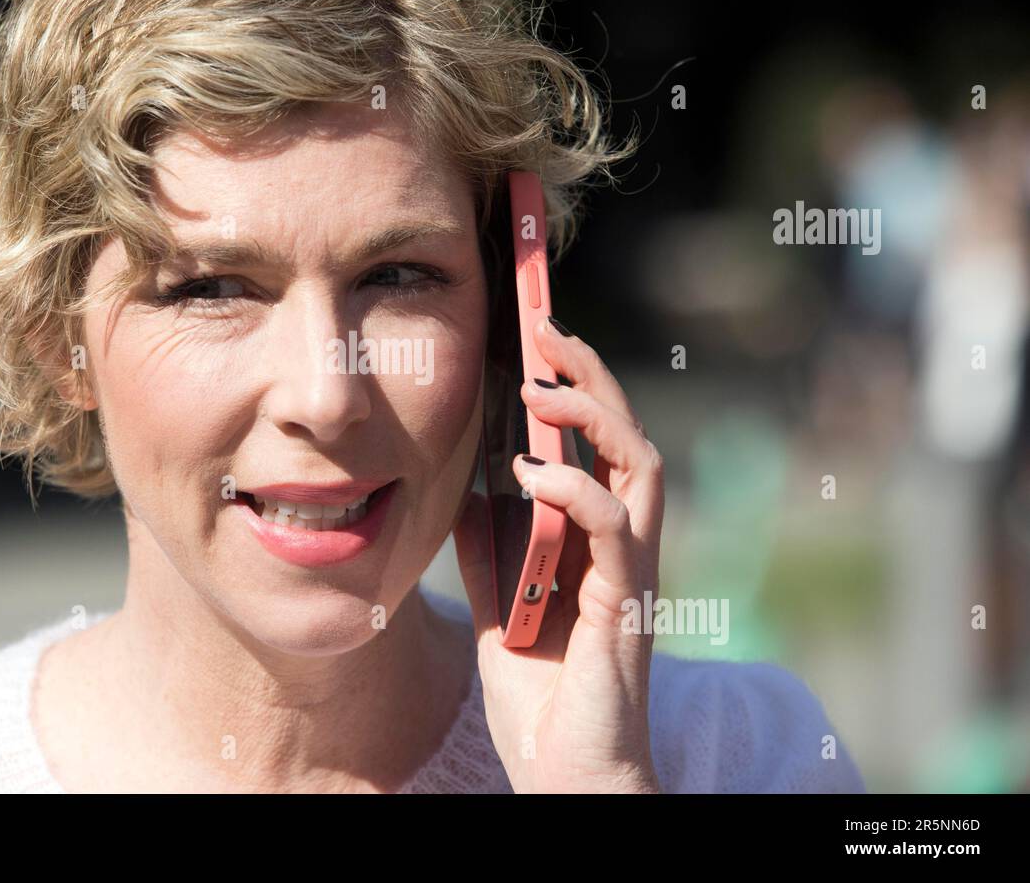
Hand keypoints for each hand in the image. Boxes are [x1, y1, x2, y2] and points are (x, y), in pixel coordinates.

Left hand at [454, 315, 664, 792]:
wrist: (564, 775)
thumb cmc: (542, 698)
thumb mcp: (501, 608)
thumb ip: (493, 552)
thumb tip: (468, 491)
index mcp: (600, 543)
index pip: (600, 446)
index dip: (578, 388)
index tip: (538, 344)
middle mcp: (627, 547)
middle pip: (629, 436)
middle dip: (591, 376)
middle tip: (546, 331)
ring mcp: (632, 573)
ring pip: (639, 464)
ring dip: (590, 415)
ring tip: (539, 388)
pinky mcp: (626, 605)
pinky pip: (616, 527)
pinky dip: (577, 490)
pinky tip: (534, 477)